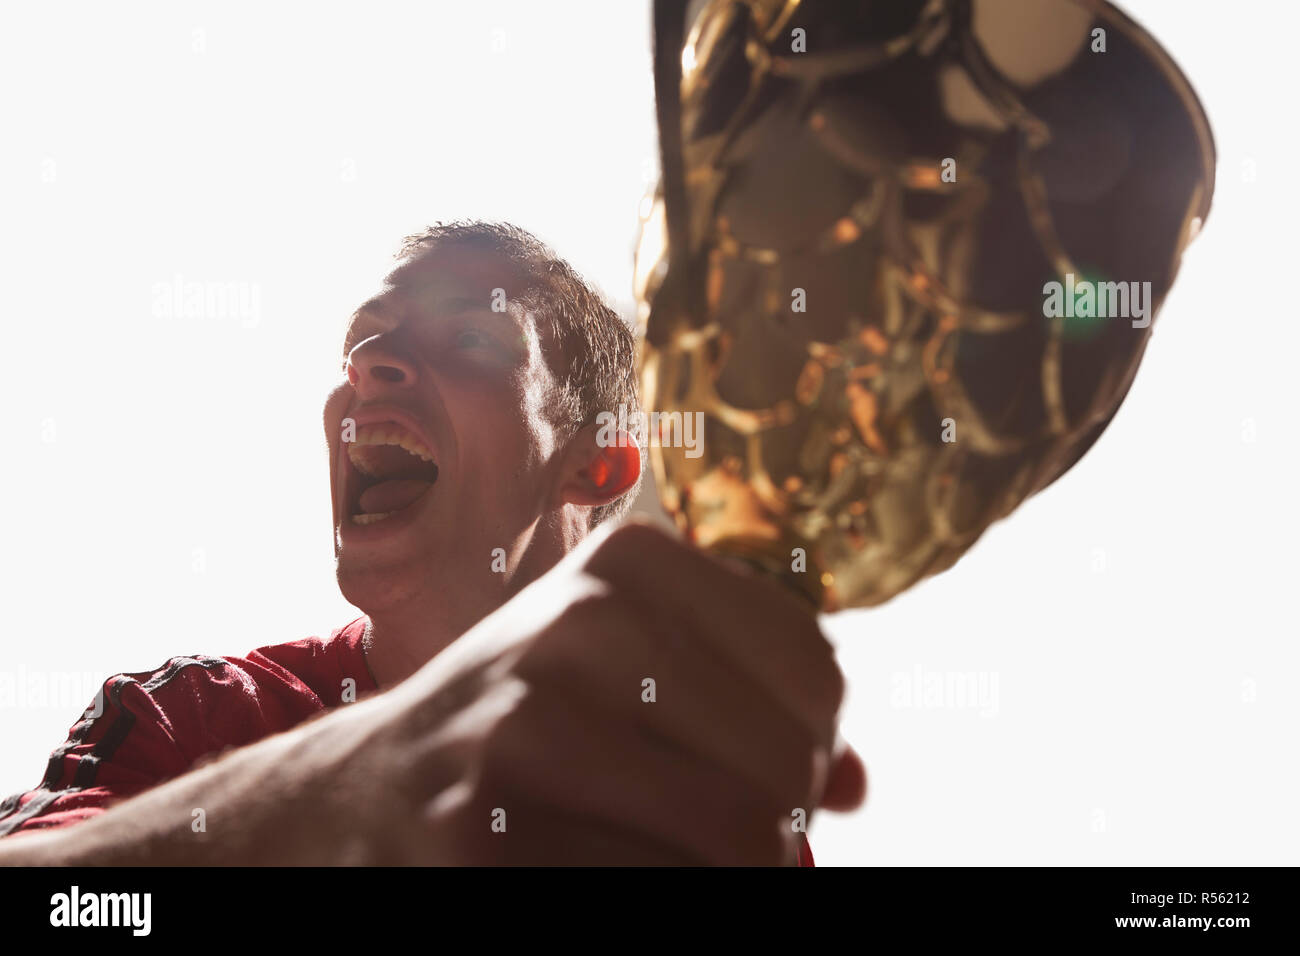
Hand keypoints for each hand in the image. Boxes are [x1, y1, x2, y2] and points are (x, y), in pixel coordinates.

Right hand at [338, 520, 861, 864]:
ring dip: (731, 870)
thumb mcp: (629, 677)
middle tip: (718, 831)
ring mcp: (525, 724)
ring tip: (671, 853)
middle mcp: (580, 622)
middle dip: (777, 820)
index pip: (815, 669)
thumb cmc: (525, 727)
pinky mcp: (484, 832)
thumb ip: (751, 711)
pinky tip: (609, 869)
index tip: (752, 768)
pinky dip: (667, 896)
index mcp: (630, 563)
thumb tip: (856, 786)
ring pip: (738, 835)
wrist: (361, 792)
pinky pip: (658, 887)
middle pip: (787, 757)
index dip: (811, 744)